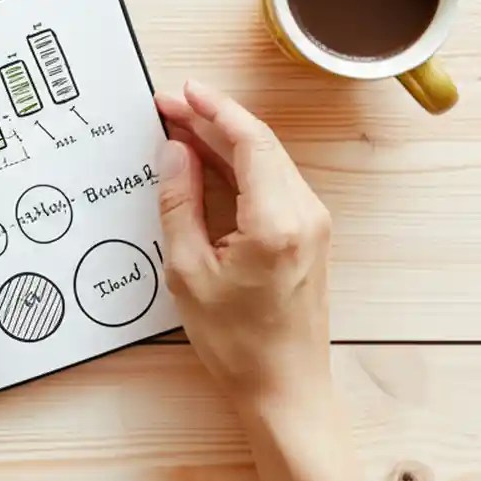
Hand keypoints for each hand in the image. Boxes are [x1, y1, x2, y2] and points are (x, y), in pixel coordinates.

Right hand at [154, 81, 362, 480]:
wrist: (284, 388)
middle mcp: (304, 214)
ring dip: (225, 140)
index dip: (212, 109)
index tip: (181, 92)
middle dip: (212, 119)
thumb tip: (173, 153)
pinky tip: (208, 161)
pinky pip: (272, 182)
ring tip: (181, 127)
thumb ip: (179, 202)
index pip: (249, 141)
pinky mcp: (308, 234)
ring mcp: (312, 223)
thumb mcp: (188, 271)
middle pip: (259, 144)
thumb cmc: (237, 343)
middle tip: (169, 106)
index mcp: (276, 221)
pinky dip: (239, 164)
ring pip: (266, 160)